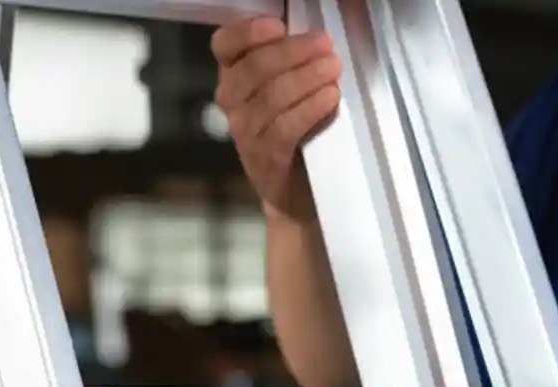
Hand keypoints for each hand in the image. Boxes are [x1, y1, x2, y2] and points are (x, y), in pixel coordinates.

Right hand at [211, 17, 342, 219]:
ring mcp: (244, 131)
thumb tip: (317, 35)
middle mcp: (231, 101)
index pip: (224, 45)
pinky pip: (285, 127)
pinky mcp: (264, 157)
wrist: (294, 188)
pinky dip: (310, 108)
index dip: (247, 33)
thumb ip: (290, 59)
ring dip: (307, 77)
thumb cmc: (295, 126)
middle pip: (254, 68)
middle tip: (326, 46)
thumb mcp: (287, 87)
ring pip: (272, 96)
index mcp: (233, 74)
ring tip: (333, 68)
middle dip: (293, 52)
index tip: (278, 26)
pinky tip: (330, 97)